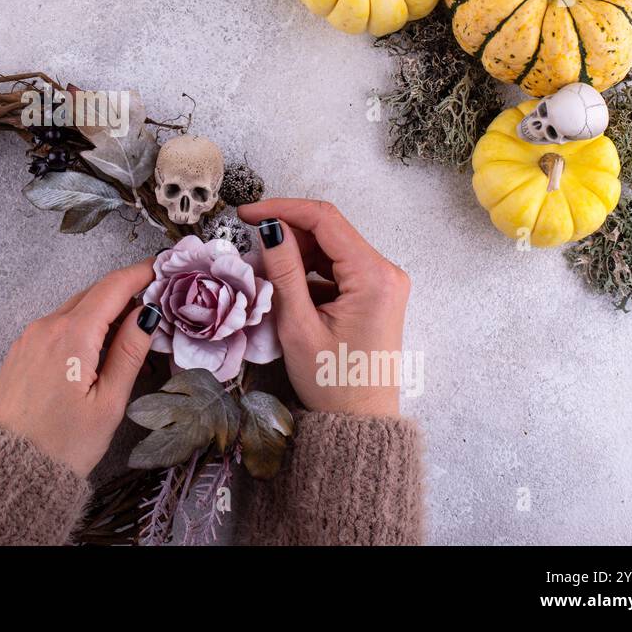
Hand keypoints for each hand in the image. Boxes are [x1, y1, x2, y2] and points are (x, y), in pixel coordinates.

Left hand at [0, 259, 157, 476]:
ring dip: (102, 310)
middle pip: (92, 294)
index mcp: (71, 335)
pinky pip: (56, 325)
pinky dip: (81, 325)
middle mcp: (46, 327)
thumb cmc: (63, 444)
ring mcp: (29, 338)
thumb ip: (129, 352)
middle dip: (124, 291)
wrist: (8, 469)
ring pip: (73, 309)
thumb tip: (146, 314)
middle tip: (154, 300)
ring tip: (130, 329)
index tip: (161, 267)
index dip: (140, 273)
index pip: (112, 287)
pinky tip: (96, 347)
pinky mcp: (21, 352)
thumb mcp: (108, 402)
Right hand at [237, 199, 408, 416]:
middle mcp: (385, 272)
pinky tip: (285, 289)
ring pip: (330, 249)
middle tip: (249, 251)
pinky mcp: (374, 294)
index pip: (324, 219)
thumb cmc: (332, 382)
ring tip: (263, 275)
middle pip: (328, 231)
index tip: (245, 213)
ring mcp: (382, 283)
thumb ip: (283, 271)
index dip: (281, 208)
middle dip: (286, 234)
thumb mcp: (298, 326)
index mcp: (374, 276)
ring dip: (295, 254)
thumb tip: (269, 227)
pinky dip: (308, 271)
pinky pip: (336, 268)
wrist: (360, 422)